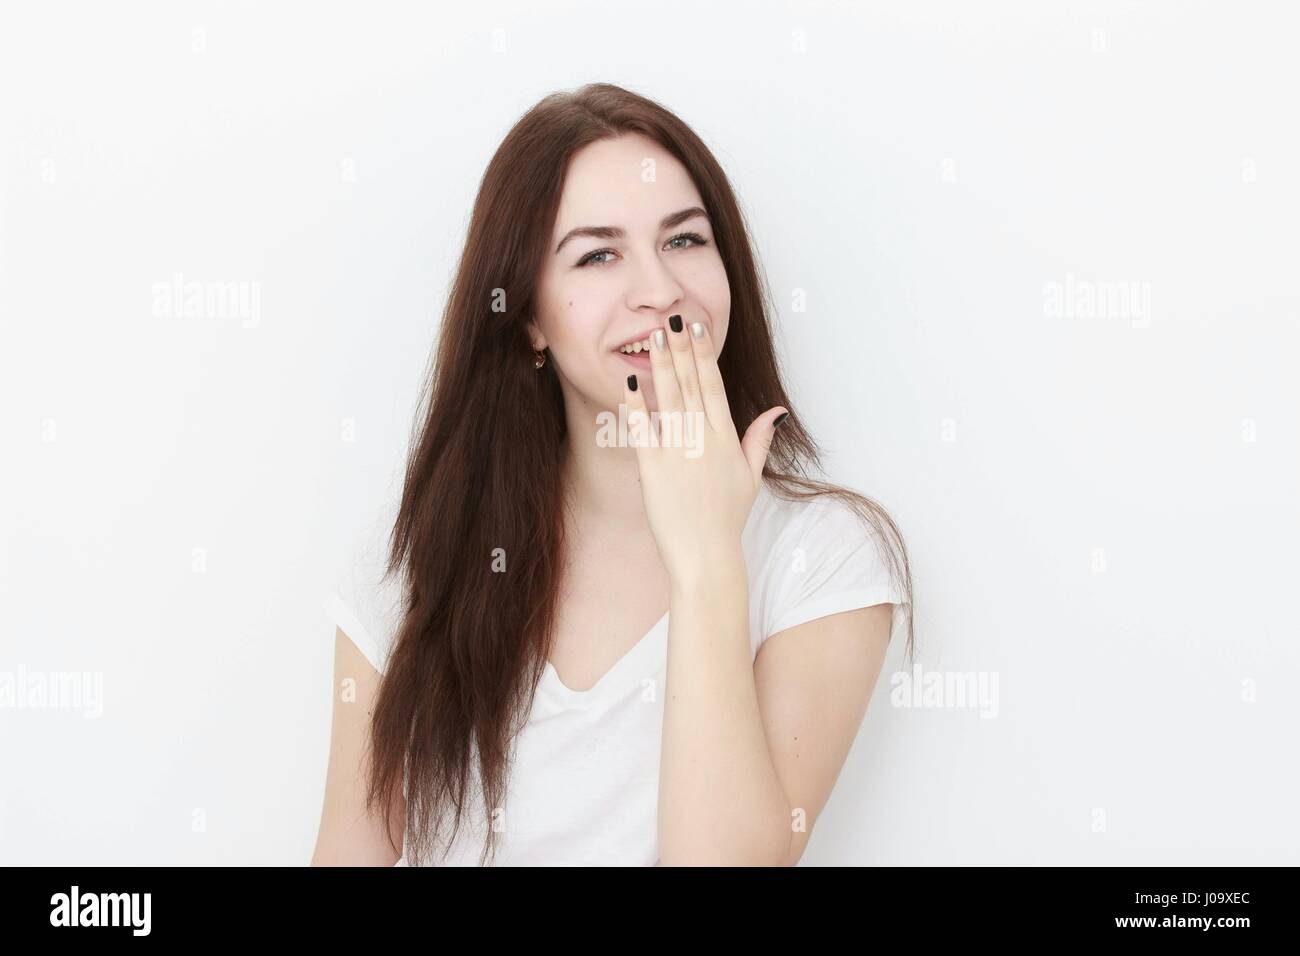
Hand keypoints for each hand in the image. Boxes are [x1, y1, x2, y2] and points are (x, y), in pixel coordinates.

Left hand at [622, 313, 787, 584]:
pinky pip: (643, 428)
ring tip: (653, 336)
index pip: (714, 386)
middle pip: (691, 384)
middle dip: (681, 349)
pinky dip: (636, 404)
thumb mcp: (751, 477)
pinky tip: (629, 381)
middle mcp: (703, 440)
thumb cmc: (727, 519)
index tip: (697, 329)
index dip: (705, 355)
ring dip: (661, 365)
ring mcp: (678, 453)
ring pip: (669, 399)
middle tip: (672, 318)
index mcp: (726, 439)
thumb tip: (778, 411)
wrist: (706, 555)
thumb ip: (760, 440)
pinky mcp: (654, 468)